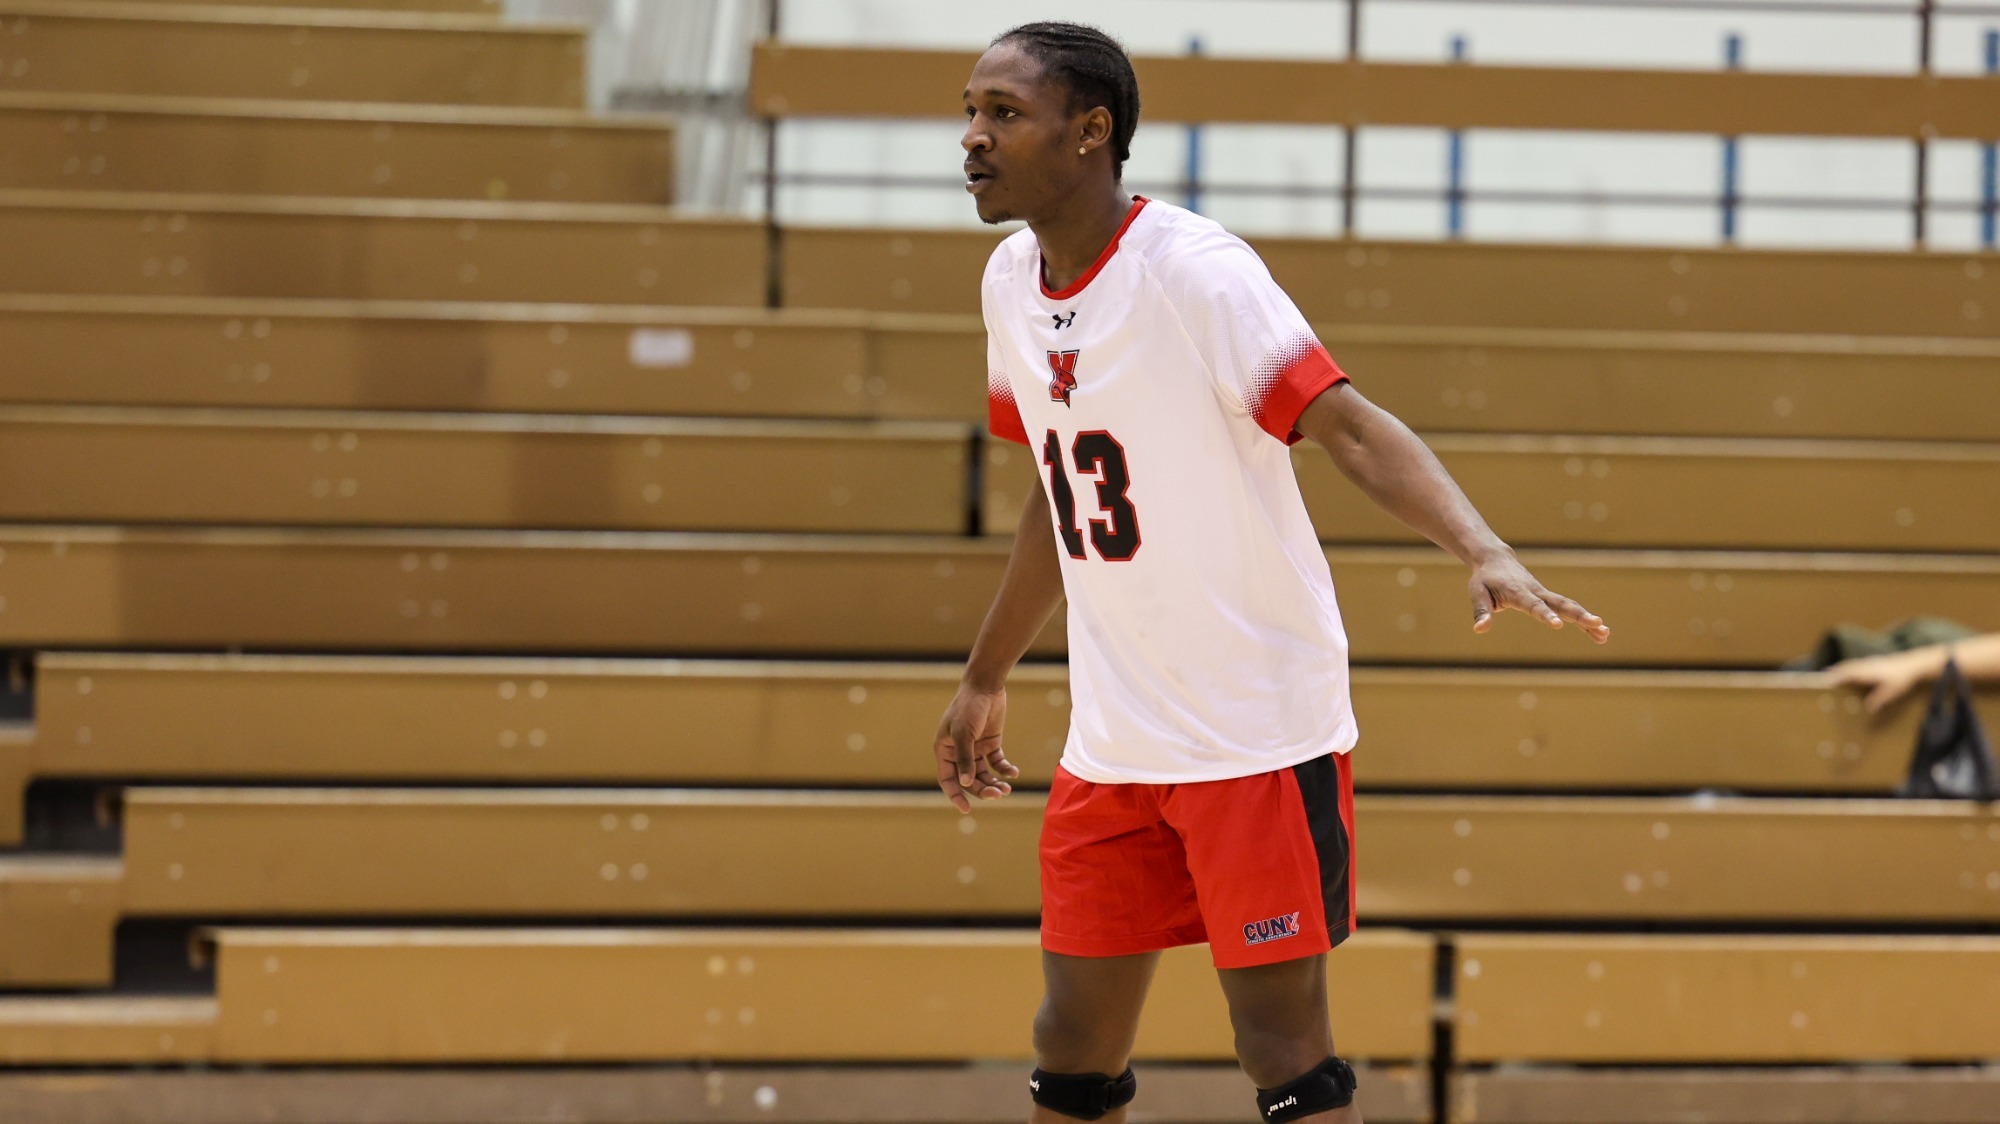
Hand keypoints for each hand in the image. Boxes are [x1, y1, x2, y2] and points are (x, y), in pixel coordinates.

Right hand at [932, 682, 1020, 812]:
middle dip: (982, 789)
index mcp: (945, 750)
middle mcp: (959, 752)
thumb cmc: (969, 708)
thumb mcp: (964, 733)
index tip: (966, 809)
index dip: (955, 795)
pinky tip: (1013, 773)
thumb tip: (966, 783)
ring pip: (984, 774)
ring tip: (1006, 788)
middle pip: (969, 780)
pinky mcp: (991, 743)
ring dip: (994, 782)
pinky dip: (1005, 769)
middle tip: (998, 794)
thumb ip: (964, 759)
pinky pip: (997, 763)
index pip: (947, 779)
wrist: (985, 686)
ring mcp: (975, 749)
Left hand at [1469, 551, 1609, 642]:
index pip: (1534, 605)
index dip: (1545, 614)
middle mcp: (1536, 591)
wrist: (1496, 560)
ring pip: (1569, 606)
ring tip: (1605, 634)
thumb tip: (1480, 629)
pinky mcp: (1548, 597)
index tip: (1558, 625)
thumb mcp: (1477, 593)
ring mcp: (1544, 594)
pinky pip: (1567, 609)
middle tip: (1598, 624)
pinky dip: (1582, 620)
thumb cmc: (1484, 578)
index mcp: (1518, 592)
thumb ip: (1481, 611)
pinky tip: (1597, 633)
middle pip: (1561, 604)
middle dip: (1579, 616)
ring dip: (1586, 620)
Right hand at [1828, 650, 1933, 713]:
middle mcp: (1866, 665)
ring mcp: (1869, 662)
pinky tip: (1851, 671)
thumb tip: (1868, 709)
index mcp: (1867, 672)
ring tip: (1832, 673)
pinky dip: (1849, 667)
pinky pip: (1857, 664)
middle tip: (1822, 676)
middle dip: (1834, 671)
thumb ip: (1878, 700)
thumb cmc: (1902, 678)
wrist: (1913, 664)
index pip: (1846, 673)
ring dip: (1841, 668)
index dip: (1835, 676)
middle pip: (1846, 667)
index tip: (1824, 680)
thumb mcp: (1891, 691)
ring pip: (1851, 664)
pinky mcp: (1874, 662)